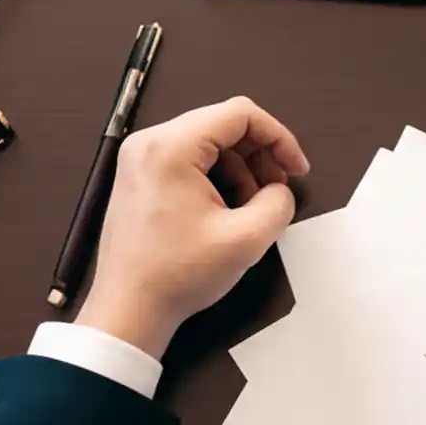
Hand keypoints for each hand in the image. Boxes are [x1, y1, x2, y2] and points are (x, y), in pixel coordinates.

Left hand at [75, 97, 309, 359]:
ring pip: (208, 142)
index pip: (240, 114)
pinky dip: (217, 176)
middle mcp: (150, 141)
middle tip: (280, 189)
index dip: (279, 137)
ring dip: (241, 167)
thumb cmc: (179, 274)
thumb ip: (279, 202)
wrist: (128, 310)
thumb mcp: (247, 239)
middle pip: (222, 124)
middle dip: (261, 153)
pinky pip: (188, 160)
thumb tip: (280, 190)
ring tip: (255, 206)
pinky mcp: (138, 177)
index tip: (297, 170)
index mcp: (172, 147)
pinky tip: (229, 209)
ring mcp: (139, 158)